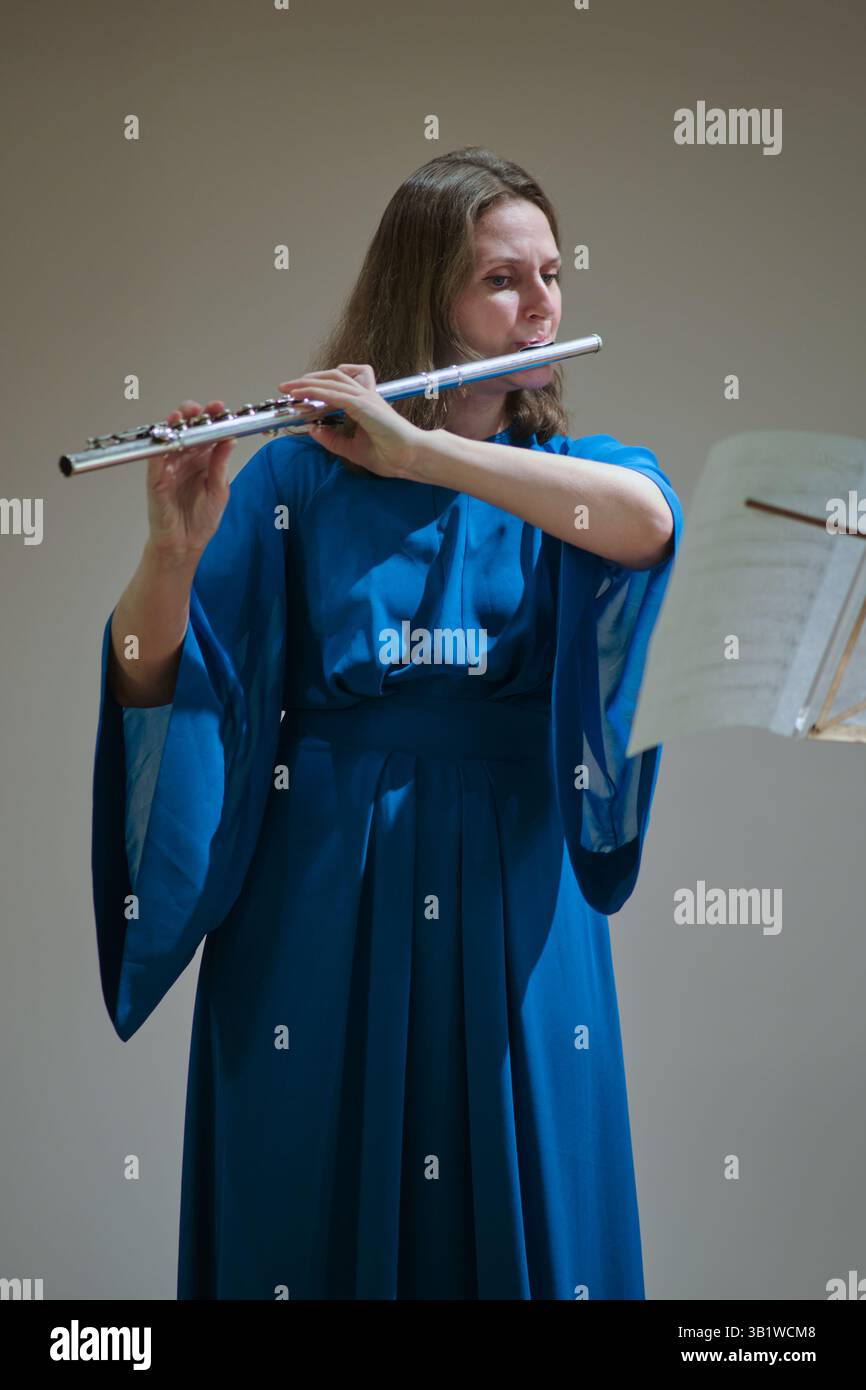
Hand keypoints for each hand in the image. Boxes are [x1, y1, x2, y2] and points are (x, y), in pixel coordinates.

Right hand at [146, 399, 236, 561]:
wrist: (186, 544)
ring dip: (175, 425)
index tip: (221, 408)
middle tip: (200, 408)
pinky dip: (159, 446)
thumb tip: (230, 438)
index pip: (207, 434)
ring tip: (182, 414)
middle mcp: (185, 460)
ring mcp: (169, 467)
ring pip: (170, 439)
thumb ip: (221, 464)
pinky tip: (165, 435)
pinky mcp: (156, 479)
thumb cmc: (202, 519)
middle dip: (192, 416)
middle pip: (187, 431)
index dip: (212, 419)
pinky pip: (155, 458)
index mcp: (202, 461)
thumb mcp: (219, 489)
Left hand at [277, 364, 426, 479]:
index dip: (315, 388)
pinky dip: (315, 393)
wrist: (410, 458)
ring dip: (307, 383)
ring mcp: (366, 398)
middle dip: (307, 380)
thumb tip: (313, 430)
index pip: (337, 387)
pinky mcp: (364, 405)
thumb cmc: (390, 454)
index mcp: (365, 404)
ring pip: (331, 381)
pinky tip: (301, 396)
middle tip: (287, 388)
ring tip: (288, 389)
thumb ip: (333, 440)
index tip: (297, 396)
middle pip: (332, 378)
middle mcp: (365, 396)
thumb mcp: (352, 448)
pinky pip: (334, 394)